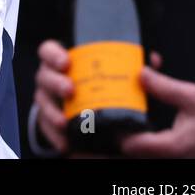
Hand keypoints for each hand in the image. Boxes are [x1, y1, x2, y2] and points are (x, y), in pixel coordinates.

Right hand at [35, 42, 171, 155]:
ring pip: (41, 102)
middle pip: (44, 75)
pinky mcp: (47, 119)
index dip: (54, 54)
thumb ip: (129, 63)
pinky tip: (65, 144)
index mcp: (62, 61)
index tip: (67, 63)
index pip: (49, 50)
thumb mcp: (110, 70)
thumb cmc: (96, 82)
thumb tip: (152, 59)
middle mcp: (50, 78)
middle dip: (55, 83)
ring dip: (52, 112)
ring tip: (65, 122)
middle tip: (70, 90)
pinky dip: (54, 136)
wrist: (85, 107)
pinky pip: (45, 127)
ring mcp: (47, 99)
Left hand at [119, 68, 194, 157]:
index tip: (110, 111)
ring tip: (129, 103)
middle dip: (123, 125)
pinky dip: (146, 128)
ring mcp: (173, 156)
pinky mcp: (176, 152)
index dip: (117, 129)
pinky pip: (154, 144)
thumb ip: (164, 86)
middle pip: (133, 146)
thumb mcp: (194, 96)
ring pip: (143, 146)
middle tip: (116, 104)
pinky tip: (145, 106)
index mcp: (173, 146)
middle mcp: (171, 156)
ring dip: (134, 125)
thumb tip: (140, 74)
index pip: (131, 145)